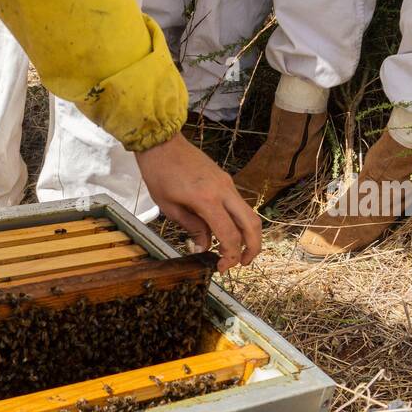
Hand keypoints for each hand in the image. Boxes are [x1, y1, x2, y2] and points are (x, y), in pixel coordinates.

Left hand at [136, 133, 261, 271]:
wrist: (162, 143)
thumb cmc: (159, 174)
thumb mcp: (170, 207)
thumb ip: (192, 228)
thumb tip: (204, 247)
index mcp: (207, 200)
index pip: (229, 235)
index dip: (230, 255)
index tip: (221, 268)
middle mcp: (224, 191)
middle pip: (251, 224)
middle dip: (252, 247)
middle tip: (243, 264)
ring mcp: (227, 184)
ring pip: (249, 213)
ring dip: (249, 235)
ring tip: (238, 252)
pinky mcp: (225, 180)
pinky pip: (239, 204)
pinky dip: (239, 221)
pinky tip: (226, 232)